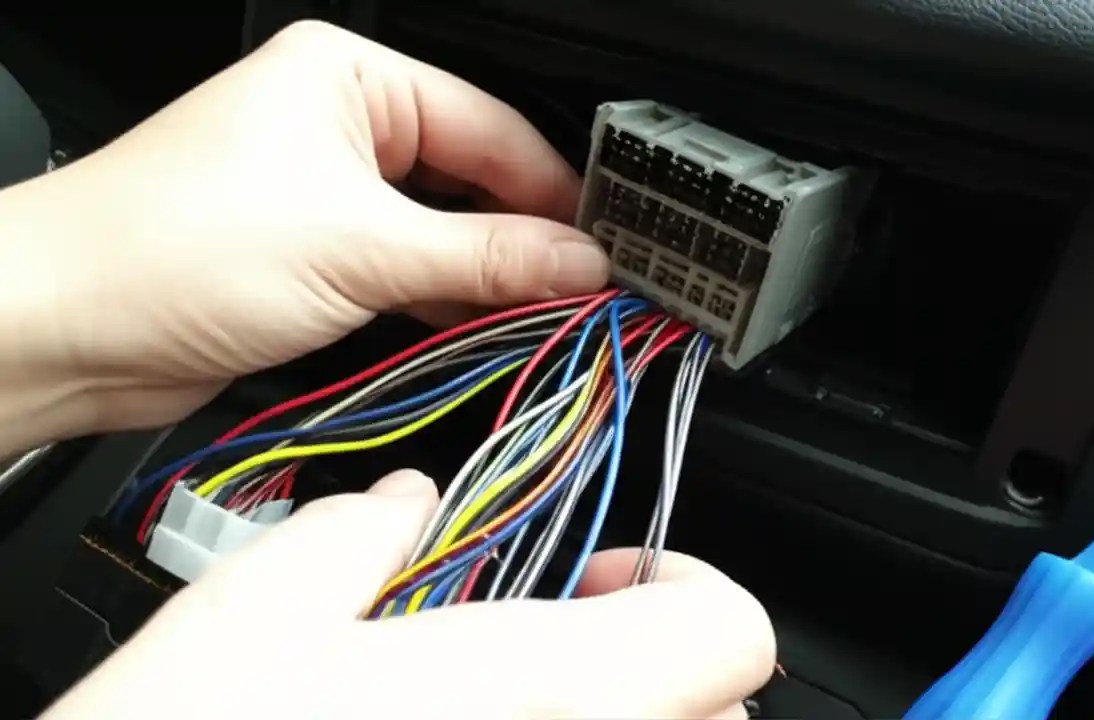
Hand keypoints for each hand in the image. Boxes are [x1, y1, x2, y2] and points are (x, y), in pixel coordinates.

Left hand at [0, 21, 607, 452]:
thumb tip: (577, 260)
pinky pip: (405, 275)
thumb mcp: (356, 247)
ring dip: (486, 278)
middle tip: (585, 289)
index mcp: (349, 79)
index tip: (606, 246)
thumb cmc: (165, 247)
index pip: (489, 128)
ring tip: (546, 315)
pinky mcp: (315, 260)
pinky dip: (444, 303)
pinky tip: (485, 328)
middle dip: (524, 239)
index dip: (554, 191)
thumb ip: (482, 257)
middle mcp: (341, 129)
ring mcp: (328, 198)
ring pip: (441, 234)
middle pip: (470, 182)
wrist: (63, 328)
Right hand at [40, 470, 775, 718]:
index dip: (689, 584)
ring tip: (495, 700)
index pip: (731, 633)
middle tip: (551, 641)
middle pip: (715, 712)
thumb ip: (350, 535)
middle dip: (651, 661)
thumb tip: (394, 511)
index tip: (607, 577)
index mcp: (544, 690)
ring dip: (614, 716)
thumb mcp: (254, 612)